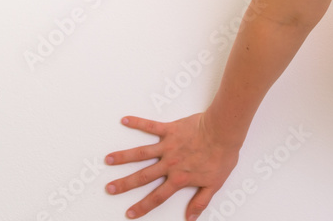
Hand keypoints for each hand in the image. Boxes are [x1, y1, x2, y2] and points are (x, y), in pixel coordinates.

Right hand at [105, 113, 239, 219]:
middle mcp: (169, 163)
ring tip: (108, 159)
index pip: (157, 197)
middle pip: (142, 177)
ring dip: (124, 157)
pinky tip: (125, 120)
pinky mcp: (171, 129)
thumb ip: (201, 201)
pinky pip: (151, 126)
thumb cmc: (222, 155)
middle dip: (124, 184)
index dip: (143, 206)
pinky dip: (138, 123)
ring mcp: (168, 146)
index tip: (129, 213)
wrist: (224, 131)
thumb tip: (191, 217)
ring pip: (141, 153)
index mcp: (179, 178)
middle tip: (109, 188)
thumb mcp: (214, 184)